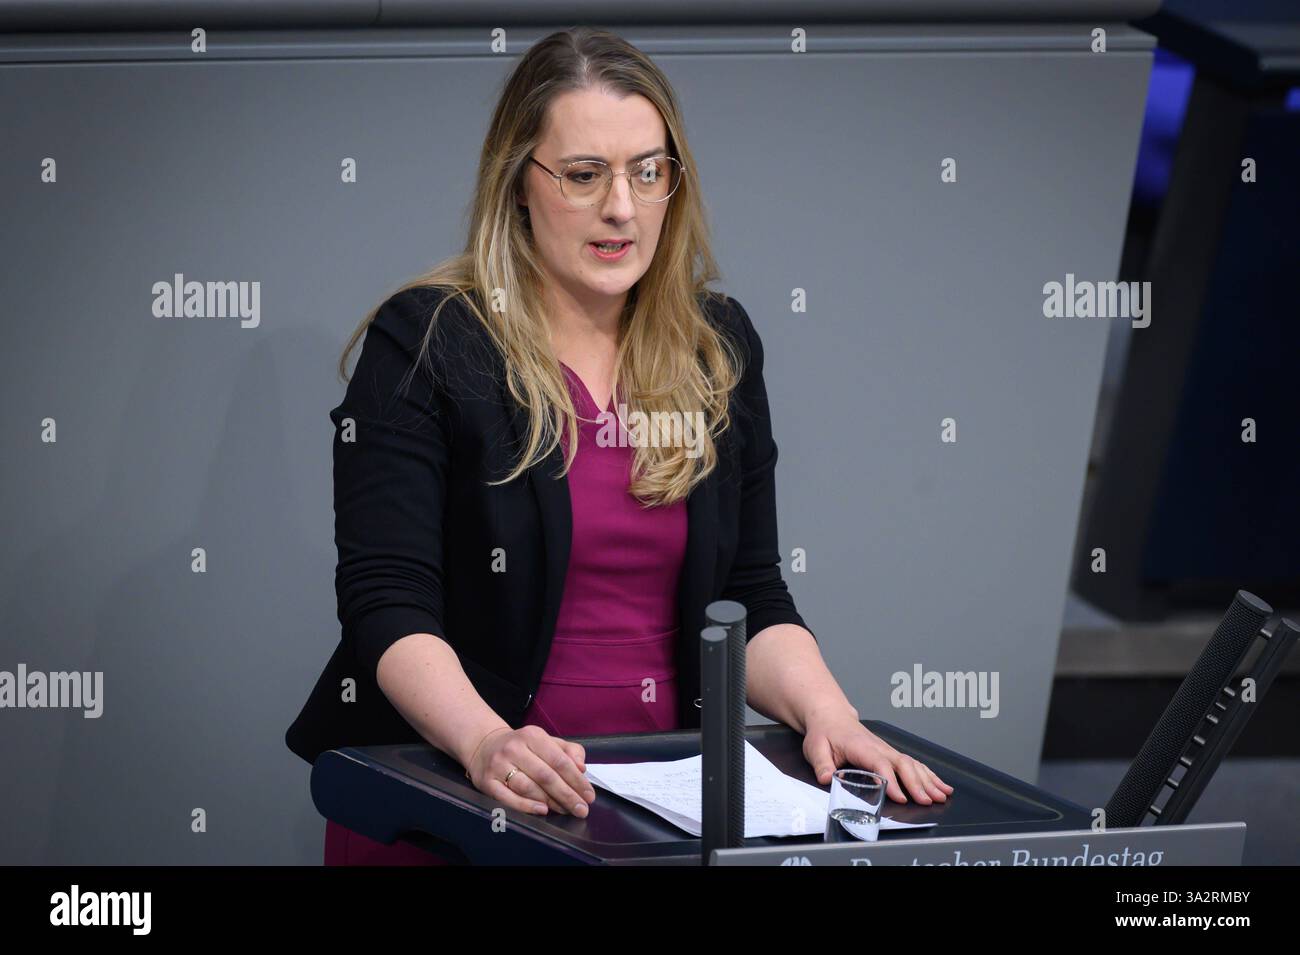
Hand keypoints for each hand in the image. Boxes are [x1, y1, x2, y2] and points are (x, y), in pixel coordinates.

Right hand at [466, 724, 596, 817]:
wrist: (484, 746)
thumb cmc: (522, 747)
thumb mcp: (546, 741)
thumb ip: (568, 751)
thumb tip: (581, 768)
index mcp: (532, 736)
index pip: (559, 760)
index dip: (576, 780)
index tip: (589, 795)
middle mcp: (514, 748)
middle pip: (546, 776)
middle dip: (567, 795)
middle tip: (581, 809)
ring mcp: (499, 765)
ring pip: (528, 787)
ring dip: (550, 802)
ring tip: (565, 810)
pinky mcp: (487, 781)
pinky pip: (508, 798)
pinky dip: (527, 806)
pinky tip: (542, 810)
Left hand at [802, 708, 953, 804]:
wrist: (831, 717)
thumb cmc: (824, 732)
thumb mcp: (815, 747)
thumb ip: (821, 764)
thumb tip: (827, 778)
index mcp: (861, 746)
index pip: (879, 764)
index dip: (891, 781)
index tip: (900, 798)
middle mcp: (879, 747)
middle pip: (902, 764)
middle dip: (917, 783)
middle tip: (927, 801)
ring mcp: (887, 749)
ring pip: (912, 764)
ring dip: (928, 780)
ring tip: (941, 795)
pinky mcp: (890, 754)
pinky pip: (913, 763)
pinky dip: (929, 774)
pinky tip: (940, 786)